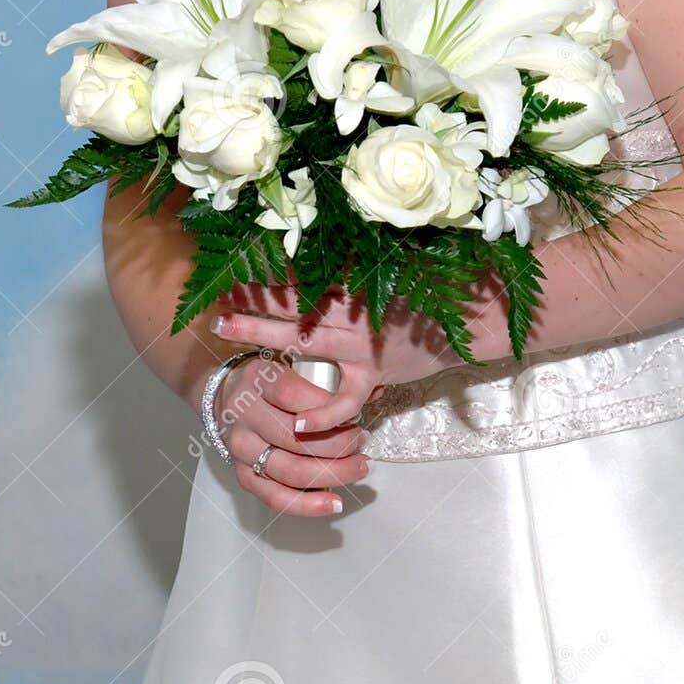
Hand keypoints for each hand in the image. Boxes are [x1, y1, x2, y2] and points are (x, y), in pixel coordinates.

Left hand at [211, 280, 483, 427]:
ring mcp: (360, 342)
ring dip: (266, 341)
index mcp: (350, 283)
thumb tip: (313, 260)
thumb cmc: (427, 291)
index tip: (232, 276)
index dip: (264, 279)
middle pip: (289, 307)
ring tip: (235, 349)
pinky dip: (324, 412)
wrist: (466, 317)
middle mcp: (348, 309)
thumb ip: (349, 273)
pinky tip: (300, 423)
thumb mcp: (385, 275)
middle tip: (217, 313)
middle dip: (251, 309)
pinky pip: (345, 398)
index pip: (298, 279)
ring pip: (303, 342)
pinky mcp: (376, 372)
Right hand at [213, 350, 371, 517]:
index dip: (328, 406)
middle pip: (296, 438)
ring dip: (333, 473)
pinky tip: (334, 503)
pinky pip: (276, 497)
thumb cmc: (269, 380)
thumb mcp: (291, 363)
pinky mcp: (243, 475)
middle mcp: (245, 415)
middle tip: (363, 441)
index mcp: (258, 380)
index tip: (354, 412)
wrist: (227, 396)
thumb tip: (376, 392)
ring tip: (360, 467)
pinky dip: (308, 505)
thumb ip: (328, 376)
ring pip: (291, 471)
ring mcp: (242, 449)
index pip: (293, 394)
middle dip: (339, 444)